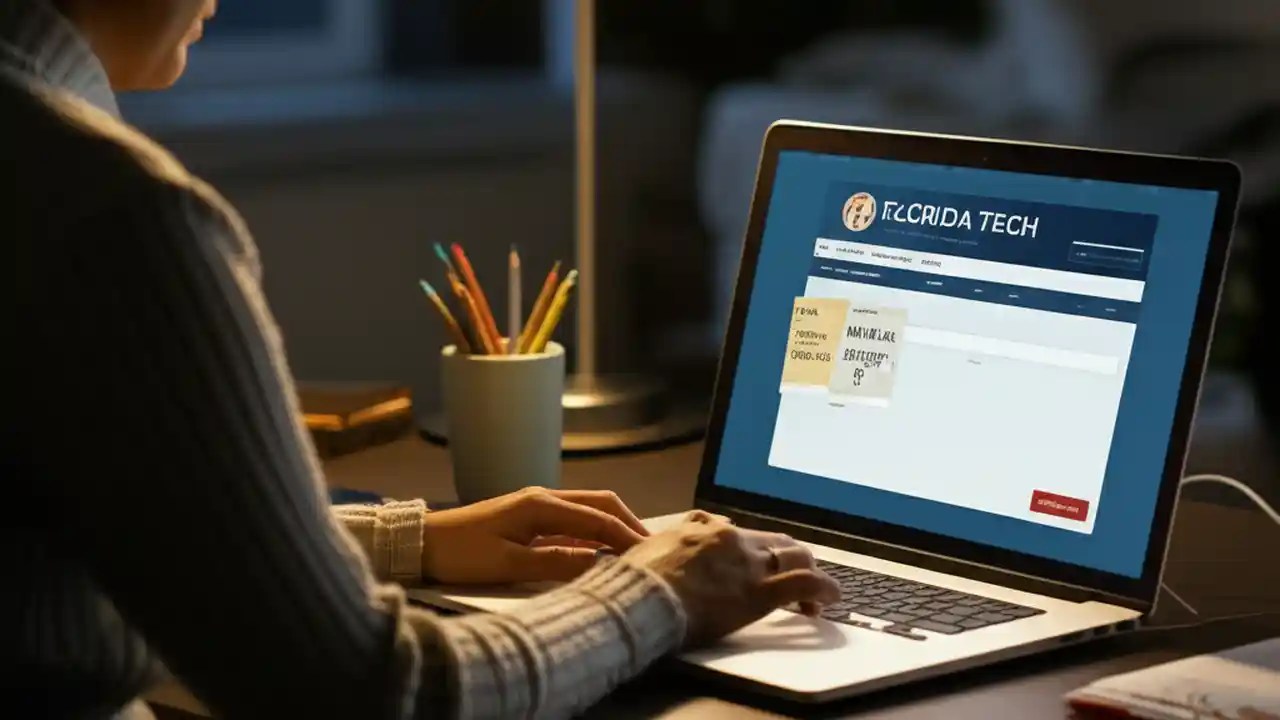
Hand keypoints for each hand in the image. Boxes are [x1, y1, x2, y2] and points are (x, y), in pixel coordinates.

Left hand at [421, 487, 648, 583]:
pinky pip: (572, 519)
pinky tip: (602, 550)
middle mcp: (543, 498)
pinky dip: (594, 530)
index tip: (652, 554)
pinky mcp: (528, 516)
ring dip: (613, 524)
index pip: (598, 518)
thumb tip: (600, 562)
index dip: (627, 535)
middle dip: (629, 522)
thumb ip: (555, 562)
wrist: (421, 543)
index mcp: (541, 505)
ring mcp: (536, 505)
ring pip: (588, 508)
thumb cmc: (461, 554)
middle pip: (599, 502)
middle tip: (653, 547)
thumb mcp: (508, 565)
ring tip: (635, 548)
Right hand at [621, 511, 839, 646]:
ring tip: (818, 591)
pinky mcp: (759, 593)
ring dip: (811, 570)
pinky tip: (832, 598)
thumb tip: (680, 535)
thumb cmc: (637, 581)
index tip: (759, 560)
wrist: (640, 599)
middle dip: (791, 556)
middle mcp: (734, 541)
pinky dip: (825, 589)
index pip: (743, 533)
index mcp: (707, 531)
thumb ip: (673, 540)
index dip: (757, 548)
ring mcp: (749, 566)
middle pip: (777, 541)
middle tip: (797, 573)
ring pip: (797, 556)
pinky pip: (805, 584)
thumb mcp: (651, 548)